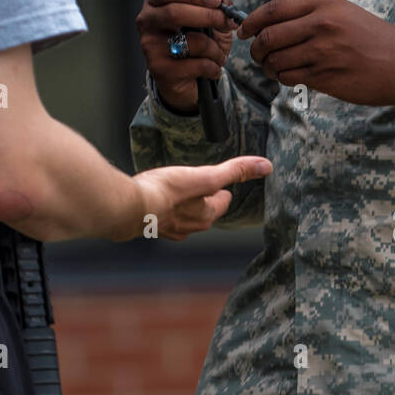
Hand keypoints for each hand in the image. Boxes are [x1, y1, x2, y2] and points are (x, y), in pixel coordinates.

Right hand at [133, 156, 272, 240]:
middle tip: (196, 184)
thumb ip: (235, 170)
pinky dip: (160, 208)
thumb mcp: (206, 176)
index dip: (221, 189)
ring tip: (175, 192)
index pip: (222, 201)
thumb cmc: (166, 192)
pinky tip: (153, 200)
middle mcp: (190, 227)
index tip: (218, 182)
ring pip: (182, 215)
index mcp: (206, 216)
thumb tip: (265, 166)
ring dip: (180, 205)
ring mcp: (168, 229)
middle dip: (202, 199)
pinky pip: (161, 216)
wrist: (129, 207)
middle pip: (203, 211)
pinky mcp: (149, 226)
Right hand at [135, 0, 236, 112]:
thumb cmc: (196, 43)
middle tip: (227, 22)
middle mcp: (147, 22)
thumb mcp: (208, 19)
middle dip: (208, 16)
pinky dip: (213, 67)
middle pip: (175, 12)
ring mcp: (150, 46)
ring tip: (220, 55)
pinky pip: (195, 64)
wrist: (186, 80)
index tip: (217, 0)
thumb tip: (223, 1)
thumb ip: (215, 6)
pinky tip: (213, 69)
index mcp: (155, 3)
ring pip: (189, 41)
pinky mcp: (159, 69)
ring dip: (214, 49)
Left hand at [237, 0, 394, 106]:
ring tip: (274, 66)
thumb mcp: (344, 13)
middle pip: (269, 36)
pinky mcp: (325, 76)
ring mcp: (323, 52)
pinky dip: (282, 77)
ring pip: (275, 59)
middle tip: (256, 53)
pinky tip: (290, 76)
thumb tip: (271, 23)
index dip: (252, 20)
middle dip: (255, 47)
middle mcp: (321, 26)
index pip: (274, 9)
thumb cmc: (373, 38)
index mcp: (324, 5)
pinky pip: (289, 77)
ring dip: (268, 66)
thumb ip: (310, 15)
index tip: (244, 29)